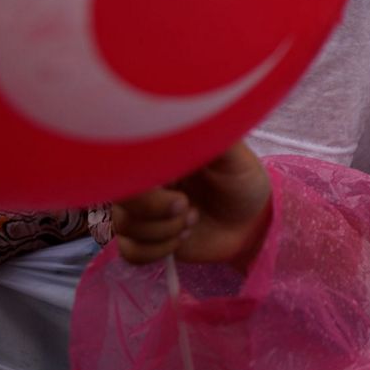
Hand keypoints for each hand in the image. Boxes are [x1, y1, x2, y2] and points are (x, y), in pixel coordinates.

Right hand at [110, 142, 270, 270]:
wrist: (250, 221)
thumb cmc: (242, 181)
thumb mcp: (235, 158)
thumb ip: (214, 139)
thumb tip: (194, 118)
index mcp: (160, 155)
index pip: (127, 161)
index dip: (144, 179)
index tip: (176, 184)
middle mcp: (144, 181)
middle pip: (119, 195)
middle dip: (152, 208)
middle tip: (187, 207)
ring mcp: (142, 210)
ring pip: (123, 225)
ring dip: (162, 230)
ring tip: (194, 219)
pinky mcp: (145, 239)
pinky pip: (130, 251)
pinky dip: (157, 251)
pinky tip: (183, 239)